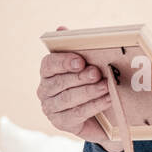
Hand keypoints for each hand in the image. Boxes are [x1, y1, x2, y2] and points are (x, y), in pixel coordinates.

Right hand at [37, 26, 121, 150]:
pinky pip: (76, 114)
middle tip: (97, 73)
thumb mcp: (86, 65)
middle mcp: (45, 90)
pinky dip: (93, 106)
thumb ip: (76, 47)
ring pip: (68, 99)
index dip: (63, 61)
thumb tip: (60, 28)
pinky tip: (107, 100)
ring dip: (89, 92)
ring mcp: (51, 108)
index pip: (49, 64)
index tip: (80, 61)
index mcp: (48, 72)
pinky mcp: (61, 123)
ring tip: (106, 86)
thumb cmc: (91, 84)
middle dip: (80, 77)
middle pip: (59, 82)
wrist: (101, 116)